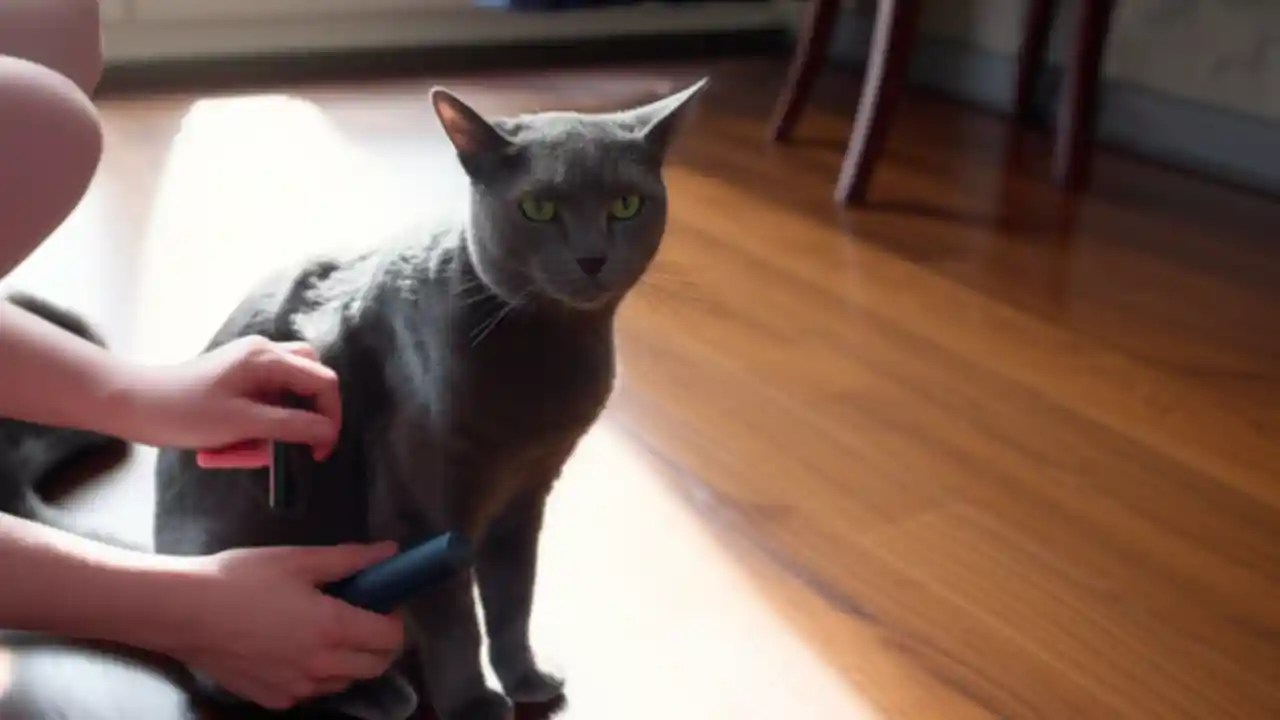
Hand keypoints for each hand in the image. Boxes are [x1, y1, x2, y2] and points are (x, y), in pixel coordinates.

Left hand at [116, 335, 341, 465]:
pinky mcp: (237, 377)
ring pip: (291, 390)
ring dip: (284, 422)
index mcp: (268, 358)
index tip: (319, 452)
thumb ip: (291, 426)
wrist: (132, 404)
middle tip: (298, 445)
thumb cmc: (185, 412)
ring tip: (256, 448)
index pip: (323, 382)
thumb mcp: (244, 423)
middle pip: (312, 378)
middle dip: (310, 414)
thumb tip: (328, 432)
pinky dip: (264, 421)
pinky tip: (241, 441)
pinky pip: (268, 397)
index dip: (330, 417)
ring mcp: (250, 363)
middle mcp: (264, 352)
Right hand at [168, 542, 405, 709]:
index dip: (395, 619)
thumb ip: (350, 559)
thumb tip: (389, 553)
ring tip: (327, 629)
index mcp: (332, 629)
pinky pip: (312, 691)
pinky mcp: (274, 699)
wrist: (183, 612)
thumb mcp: (298, 560)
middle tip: (363, 615)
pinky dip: (318, 673)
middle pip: (377, 666)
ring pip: (346, 681)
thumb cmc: (240, 579)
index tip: (383, 602)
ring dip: (351, 659)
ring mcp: (296, 688)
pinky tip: (296, 647)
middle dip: (380, 642)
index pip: (391, 639)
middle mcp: (319, 666)